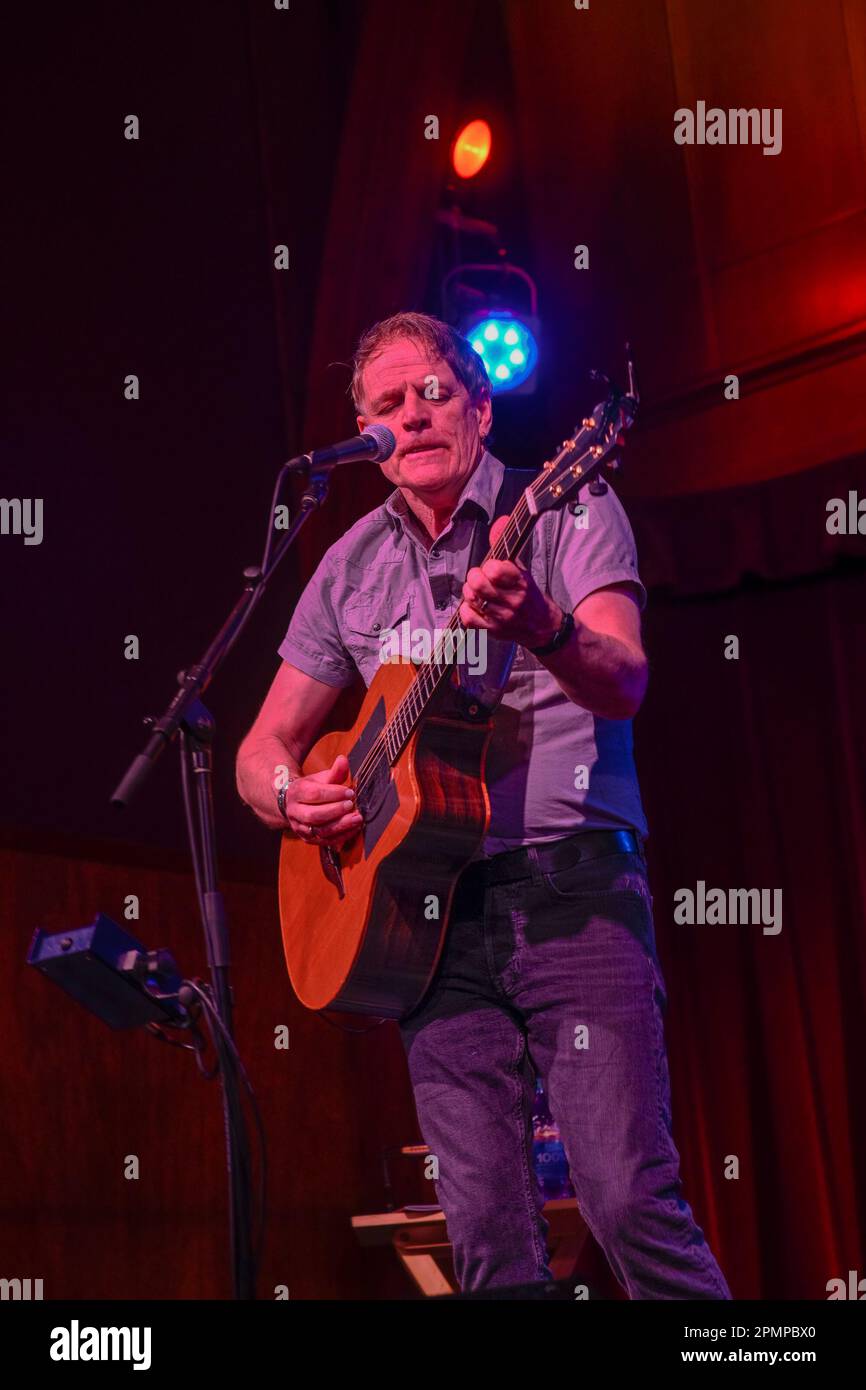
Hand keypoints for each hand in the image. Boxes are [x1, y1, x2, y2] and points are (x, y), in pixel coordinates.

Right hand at [282, 754, 362, 847]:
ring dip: (340, 826)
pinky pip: (324, 841)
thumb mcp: (321, 778)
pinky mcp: (308, 839)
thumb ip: (334, 771)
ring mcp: (300, 827)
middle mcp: (295, 812)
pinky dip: (341, 836)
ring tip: (357, 819)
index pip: (313, 794)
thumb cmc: (311, 789)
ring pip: (319, 831)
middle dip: (335, 811)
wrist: (294, 804)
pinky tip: (354, 828)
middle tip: (351, 805)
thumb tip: (343, 759)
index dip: (333, 793)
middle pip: (313, 815)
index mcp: (296, 793)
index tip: (349, 792)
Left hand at [459, 515, 561, 648]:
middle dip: (474, 577)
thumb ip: (506, 547)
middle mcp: (513, 601)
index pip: (495, 570)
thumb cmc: (529, 594)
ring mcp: (503, 618)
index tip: (491, 568)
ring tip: (476, 591)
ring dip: (469, 592)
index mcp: (522, 582)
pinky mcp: (494, 632)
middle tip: (478, 578)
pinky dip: (466, 610)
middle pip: (479, 585)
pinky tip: (473, 606)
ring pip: (472, 600)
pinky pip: (468, 619)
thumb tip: (500, 520)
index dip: (488, 566)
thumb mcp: (522, 569)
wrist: (543, 627)